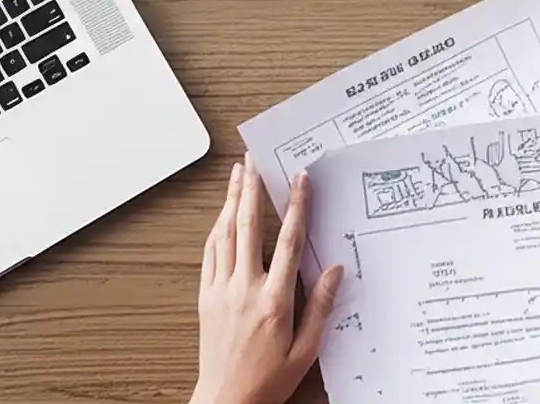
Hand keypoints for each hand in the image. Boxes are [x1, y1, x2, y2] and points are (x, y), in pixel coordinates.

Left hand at [191, 158, 344, 403]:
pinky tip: (221, 215)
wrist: (225, 401)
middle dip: (252, 188)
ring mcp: (221, 291)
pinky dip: (215, 228)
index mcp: (274, 301)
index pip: (287, 241)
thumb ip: (321, 307)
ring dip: (230, 200)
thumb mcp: (306, 350)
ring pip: (224, 234)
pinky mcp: (205, 297)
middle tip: (255, 159)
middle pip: (247, 226)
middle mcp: (244, 289)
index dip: (296, 206)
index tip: (300, 180)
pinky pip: (209, 254)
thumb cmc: (268, 380)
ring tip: (237, 174)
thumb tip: (334, 269)